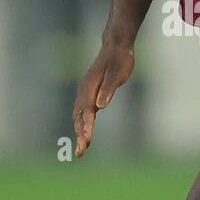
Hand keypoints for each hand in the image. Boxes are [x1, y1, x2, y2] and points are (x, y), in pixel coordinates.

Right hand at [73, 38, 134, 157]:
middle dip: (80, 136)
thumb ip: (108, 89)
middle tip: (80, 153)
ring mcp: (86, 93)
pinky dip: (82, 125)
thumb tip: (100, 106)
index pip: (86, 112)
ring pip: (79, 117)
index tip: (86, 141)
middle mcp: (84, 92)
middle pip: (79, 118)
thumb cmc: (120, 60)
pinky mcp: (90, 94)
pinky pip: (83, 113)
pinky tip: (85, 135)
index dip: (86, 128)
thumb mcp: (118, 74)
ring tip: (81, 150)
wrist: (116, 46)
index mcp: (90, 88)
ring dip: (80, 133)